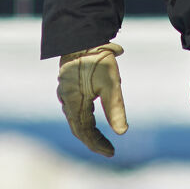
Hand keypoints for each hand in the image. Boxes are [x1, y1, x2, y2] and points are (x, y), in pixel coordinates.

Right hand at [57, 42, 127, 156]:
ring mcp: (66, 93)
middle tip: (109, 150)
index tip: (111, 152)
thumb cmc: (97, 59)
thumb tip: (122, 132)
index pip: (83, 131)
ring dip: (88, 131)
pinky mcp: (70, 87)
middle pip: (78, 128)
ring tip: (102, 140)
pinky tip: (93, 120)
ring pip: (76, 119)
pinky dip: (85, 119)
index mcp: (73, 101)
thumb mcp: (111, 84)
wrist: (82, 36)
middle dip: (93, 140)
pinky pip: (75, 109)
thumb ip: (115, 108)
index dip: (96, 144)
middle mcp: (66, 99)